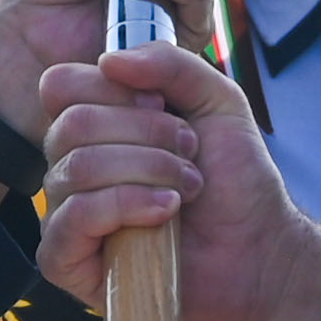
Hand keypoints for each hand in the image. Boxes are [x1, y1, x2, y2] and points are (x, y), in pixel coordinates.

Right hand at [36, 41, 320, 320]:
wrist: (259, 252)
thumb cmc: (236, 182)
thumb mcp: (218, 100)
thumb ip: (172, 64)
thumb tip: (110, 59)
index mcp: (96, 127)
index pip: (61, 85)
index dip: (115, 90)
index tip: (166, 109)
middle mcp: (72, 167)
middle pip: (71, 124)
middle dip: (144, 135)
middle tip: (189, 155)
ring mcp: (66, 215)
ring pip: (75, 168)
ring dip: (146, 171)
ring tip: (186, 189)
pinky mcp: (67, 261)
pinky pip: (71, 219)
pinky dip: (124, 207)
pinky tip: (164, 213)